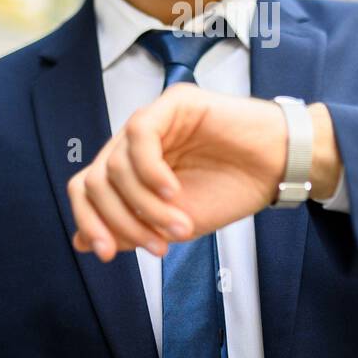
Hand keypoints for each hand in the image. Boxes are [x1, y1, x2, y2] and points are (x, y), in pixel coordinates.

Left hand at [68, 84, 339, 262]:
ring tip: (180, 226)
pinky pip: (139, 136)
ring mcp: (152, 120)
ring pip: (114, 164)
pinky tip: (173, 192)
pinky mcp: (172, 103)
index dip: (89, 222)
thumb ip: (129, 228)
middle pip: (93, 180)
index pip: (86, 189)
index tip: (108, 254)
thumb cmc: (230, 190)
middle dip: (119, 221)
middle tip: (157, 247)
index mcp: (130, 169)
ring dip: (145, 206)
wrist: (277, 168)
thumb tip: (80, 242)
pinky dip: (151, 173)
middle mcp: (133, 143)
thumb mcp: (172, 222)